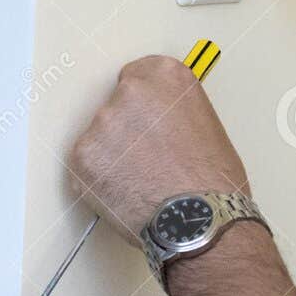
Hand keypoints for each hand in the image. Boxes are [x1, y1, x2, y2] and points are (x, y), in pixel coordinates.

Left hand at [68, 55, 248, 240]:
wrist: (199, 219)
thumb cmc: (212, 180)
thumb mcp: (206, 124)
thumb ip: (172, 110)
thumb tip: (156, 120)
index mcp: (166, 76)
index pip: (139, 76)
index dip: (145, 105)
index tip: (148, 118)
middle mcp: (130, 92)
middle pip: (117, 105)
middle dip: (127, 130)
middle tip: (149, 157)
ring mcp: (103, 123)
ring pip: (100, 137)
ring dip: (113, 155)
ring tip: (142, 179)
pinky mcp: (83, 156)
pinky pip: (86, 165)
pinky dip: (100, 179)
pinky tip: (127, 191)